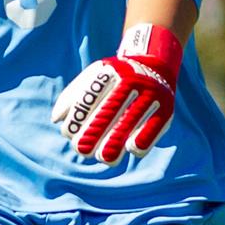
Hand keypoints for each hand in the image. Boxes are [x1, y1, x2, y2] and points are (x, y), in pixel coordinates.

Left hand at [51, 24, 183, 163]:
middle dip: (93, 133)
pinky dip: (140, 142)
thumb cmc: (114, 80)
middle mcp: (133, 80)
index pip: (91, 95)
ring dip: (114, 144)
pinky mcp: (167, 109)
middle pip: (110, 111)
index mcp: (112, 71)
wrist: (152, 68)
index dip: (77, 116)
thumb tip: (57, 119)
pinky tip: (128, 149)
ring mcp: (151, 94)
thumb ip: (73, 96)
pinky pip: (152, 130)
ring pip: (130, 123)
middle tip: (81, 149)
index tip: (67, 133)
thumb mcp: (93, 78)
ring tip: (103, 156)